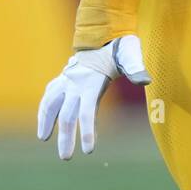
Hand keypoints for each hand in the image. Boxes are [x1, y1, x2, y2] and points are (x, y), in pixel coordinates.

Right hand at [37, 34, 150, 159]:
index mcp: (91, 82)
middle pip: (66, 115)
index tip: (88, 150)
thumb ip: (136, 67)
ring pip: (51, 104)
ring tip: (44, 138)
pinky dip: (44, 109)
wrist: (102, 32)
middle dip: (66, 138)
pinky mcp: (62, 78)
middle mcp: (74, 83)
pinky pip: (49, 96)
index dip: (87, 131)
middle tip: (66, 158)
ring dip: (47, 122)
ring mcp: (66, 80)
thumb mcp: (130, 54)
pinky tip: (43, 122)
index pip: (87, 112)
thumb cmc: (119, 46)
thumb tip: (146, 80)